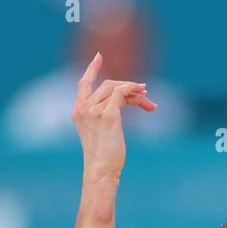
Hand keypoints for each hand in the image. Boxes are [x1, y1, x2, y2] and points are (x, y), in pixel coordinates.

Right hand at [71, 51, 156, 177]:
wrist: (100, 171)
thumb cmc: (103, 158)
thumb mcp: (101, 133)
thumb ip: (107, 115)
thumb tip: (128, 100)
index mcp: (78, 111)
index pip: (83, 84)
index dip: (92, 69)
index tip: (99, 56)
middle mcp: (83, 108)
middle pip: (109, 85)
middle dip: (129, 88)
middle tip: (145, 94)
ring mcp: (94, 110)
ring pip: (117, 88)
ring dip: (135, 93)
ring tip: (149, 102)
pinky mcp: (108, 114)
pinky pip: (123, 93)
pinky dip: (135, 93)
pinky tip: (145, 100)